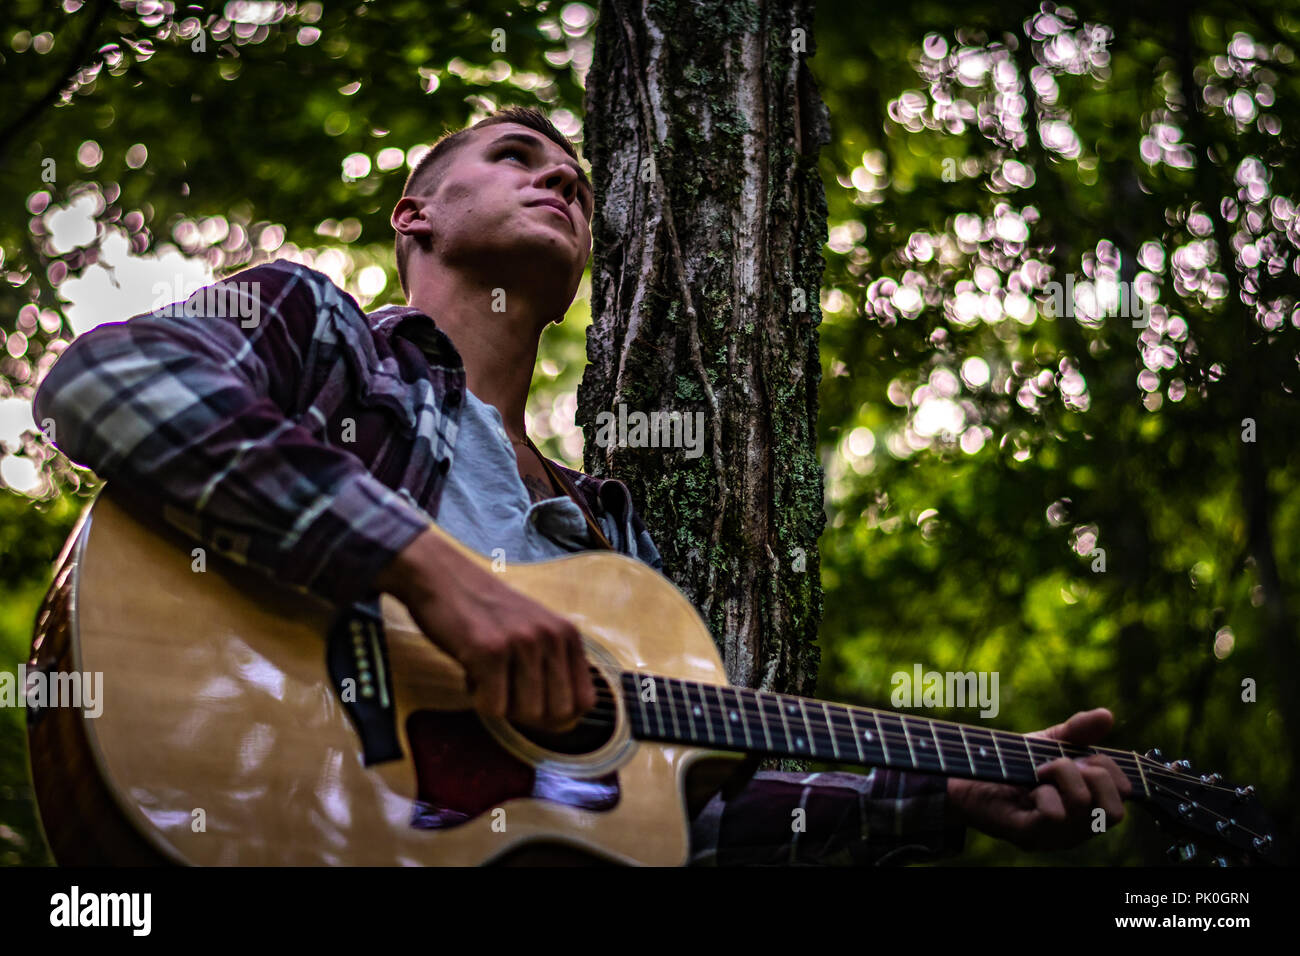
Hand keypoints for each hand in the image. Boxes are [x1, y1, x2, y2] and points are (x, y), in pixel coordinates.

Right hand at [375, 525, 596, 732]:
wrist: (441, 577)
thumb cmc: (484, 609)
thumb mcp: (534, 629)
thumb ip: (553, 664)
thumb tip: (563, 721)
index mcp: (567, 634)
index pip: (584, 701)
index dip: (558, 713)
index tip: (532, 702)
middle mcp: (551, 637)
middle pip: (557, 713)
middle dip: (528, 713)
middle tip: (504, 687)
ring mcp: (522, 643)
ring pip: (526, 714)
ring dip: (500, 703)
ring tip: (486, 673)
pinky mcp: (489, 652)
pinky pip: (493, 707)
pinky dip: (478, 698)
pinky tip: (470, 670)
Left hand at [946, 708, 1132, 851]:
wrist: (969, 769)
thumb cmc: (1013, 760)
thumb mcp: (1050, 742)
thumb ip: (1079, 731)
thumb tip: (1107, 715)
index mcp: (1091, 806)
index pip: (1127, 792)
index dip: (1109, 767)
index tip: (1081, 755)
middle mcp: (1079, 827)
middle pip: (1115, 810)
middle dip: (1093, 775)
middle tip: (1063, 764)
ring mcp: (1056, 837)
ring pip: (1083, 805)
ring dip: (1062, 774)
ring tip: (1040, 770)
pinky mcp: (1030, 836)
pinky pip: (1054, 815)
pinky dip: (1043, 793)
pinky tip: (1029, 788)